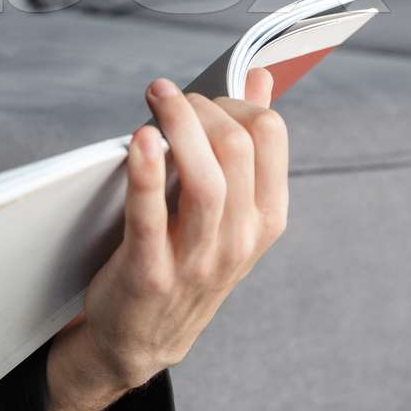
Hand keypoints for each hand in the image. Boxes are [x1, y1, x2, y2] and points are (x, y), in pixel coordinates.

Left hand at [46, 68, 287, 410]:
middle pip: (237, 148)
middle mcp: (239, 240)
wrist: (142, 336)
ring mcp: (197, 260)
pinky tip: (140, 139)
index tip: (204, 92)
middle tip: (169, 95)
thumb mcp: (228, 209)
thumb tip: (264, 75)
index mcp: (264, 218)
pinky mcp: (150, 272)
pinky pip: (151, 216)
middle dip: (201, 105)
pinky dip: (146, 172)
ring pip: (205, 179)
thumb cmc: (184, 258)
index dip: (235, 98)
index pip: (270, 136)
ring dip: (178, 125)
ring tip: (156, 95)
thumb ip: (246, 142)